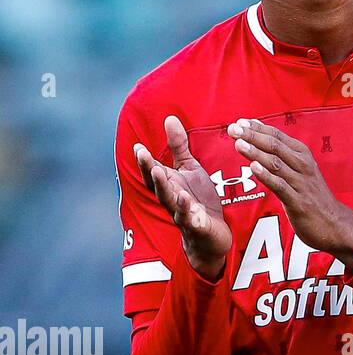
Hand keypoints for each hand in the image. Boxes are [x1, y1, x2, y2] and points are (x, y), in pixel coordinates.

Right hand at [134, 115, 231, 281]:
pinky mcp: (198, 227)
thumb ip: (179, 147)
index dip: (145, 161)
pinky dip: (188, 212)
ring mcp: (183, 214)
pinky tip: (187, 202)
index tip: (138, 146)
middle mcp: (172, 199)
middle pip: (158, 185)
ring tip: (161, 174)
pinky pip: (192, 220)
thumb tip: (169, 118)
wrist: (212, 235)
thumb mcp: (190, 169)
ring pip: (171, 202)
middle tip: (144, 156)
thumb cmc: (198, 200)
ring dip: (165, 188)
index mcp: (169, 185)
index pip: (153, 172)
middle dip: (150, 171)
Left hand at [227, 117, 352, 271]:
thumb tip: (260, 139)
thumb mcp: (301, 171)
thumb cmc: (313, 196)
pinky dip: (267, 176)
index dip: (257, 128)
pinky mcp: (298, 202)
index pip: (277, 136)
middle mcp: (303, 165)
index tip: (239, 121)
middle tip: (233, 128)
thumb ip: (283, 156)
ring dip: (256, 153)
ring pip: (276, 163)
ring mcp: (301, 183)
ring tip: (238, 143)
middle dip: (253, 136)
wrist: (335, 224)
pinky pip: (280, 186)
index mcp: (303, 155)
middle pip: (275, 146)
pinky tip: (253, 168)